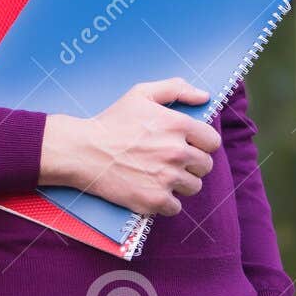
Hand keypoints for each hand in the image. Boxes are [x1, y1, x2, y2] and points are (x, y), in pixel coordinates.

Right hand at [38, 77, 222, 216]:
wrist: (83, 151)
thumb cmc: (111, 121)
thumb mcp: (141, 94)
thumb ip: (176, 89)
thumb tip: (204, 97)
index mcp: (178, 125)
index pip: (212, 142)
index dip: (200, 143)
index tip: (187, 145)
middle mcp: (177, 152)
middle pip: (205, 166)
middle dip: (191, 164)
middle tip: (169, 160)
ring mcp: (167, 178)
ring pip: (193, 187)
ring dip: (180, 183)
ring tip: (159, 175)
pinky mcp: (155, 200)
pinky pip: (176, 207)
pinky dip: (165, 202)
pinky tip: (150, 189)